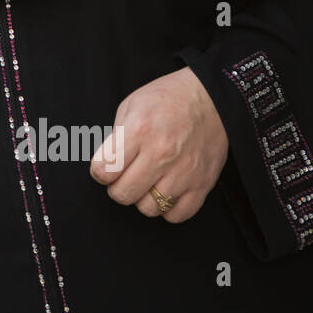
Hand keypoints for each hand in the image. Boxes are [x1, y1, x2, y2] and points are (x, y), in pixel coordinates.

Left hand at [89, 66, 228, 223]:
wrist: (213, 98)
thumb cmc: (169, 99)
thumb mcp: (131, 105)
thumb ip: (116, 137)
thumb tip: (106, 164)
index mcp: (139, 130)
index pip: (104, 170)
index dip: (99, 172)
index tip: (105, 167)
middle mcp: (161, 154)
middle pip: (124, 194)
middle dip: (116, 188)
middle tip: (123, 177)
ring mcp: (184, 171)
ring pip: (149, 208)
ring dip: (142, 198)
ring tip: (146, 182)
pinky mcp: (203, 183)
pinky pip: (177, 214)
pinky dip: (167, 209)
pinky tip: (164, 191)